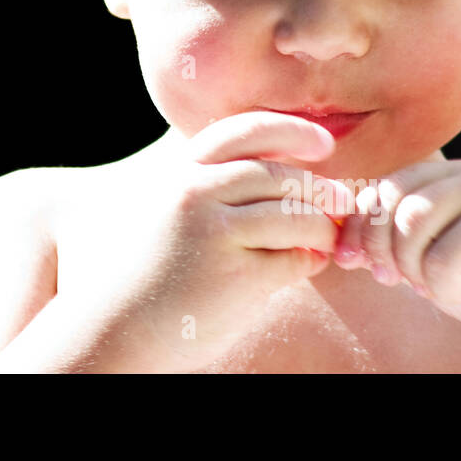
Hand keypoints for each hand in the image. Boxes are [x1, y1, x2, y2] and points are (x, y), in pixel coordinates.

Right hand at [54, 111, 355, 371]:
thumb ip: (216, 188)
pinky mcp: (236, 275)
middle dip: (322, 188)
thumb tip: (293, 178)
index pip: (246, 130)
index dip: (292, 130)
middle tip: (342, 201)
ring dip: (323, 228)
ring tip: (324, 241)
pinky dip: (311, 261)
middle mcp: (196, 192)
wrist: (118, 329)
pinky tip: (306, 266)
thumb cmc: (154, 272)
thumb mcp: (173, 213)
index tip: (323, 143)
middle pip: (281, 174)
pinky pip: (295, 259)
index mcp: (183, 172)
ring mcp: (215, 232)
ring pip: (298, 215)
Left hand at [333, 158, 460, 348]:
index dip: (359, 229)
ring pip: (410, 226)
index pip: (377, 190)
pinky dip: (448, 286)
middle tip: (406, 280)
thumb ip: (390, 240)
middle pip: (388, 204)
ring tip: (446, 283)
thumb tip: (336, 241)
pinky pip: (443, 258)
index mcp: (444, 175)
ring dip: (418, 269)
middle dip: (384, 251)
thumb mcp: (431, 255)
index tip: (357, 262)